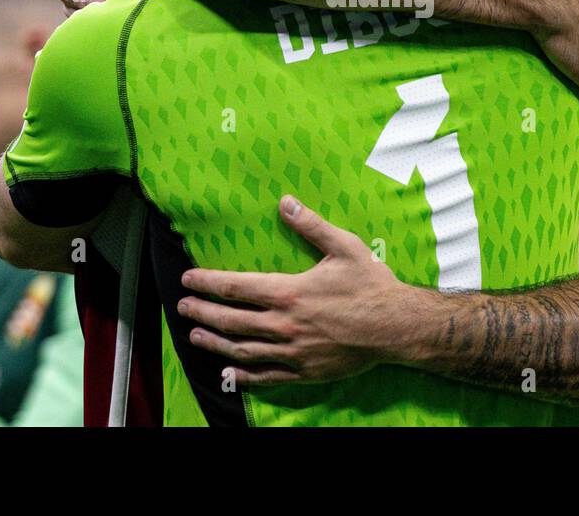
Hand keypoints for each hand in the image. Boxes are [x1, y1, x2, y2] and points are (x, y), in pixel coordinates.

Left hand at [176, 196, 412, 385]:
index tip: (187, 279)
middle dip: (202, 313)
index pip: (235, 287)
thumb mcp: (344, 246)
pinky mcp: (304, 371)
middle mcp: (284, 324)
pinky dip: (244, 375)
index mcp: (289, 291)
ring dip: (215, 343)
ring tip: (195, 337)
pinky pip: (266, 376)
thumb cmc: (371, 284)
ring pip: (242, 350)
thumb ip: (311, 225)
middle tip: (182, 307)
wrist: (396, 327)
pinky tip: (229, 372)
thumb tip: (285, 202)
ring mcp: (292, 351)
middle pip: (231, 320)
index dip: (207, 283)